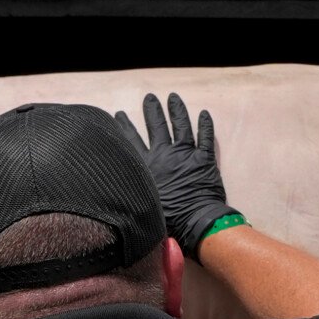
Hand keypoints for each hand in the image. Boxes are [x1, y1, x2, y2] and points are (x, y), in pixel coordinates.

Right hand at [114, 92, 237, 258]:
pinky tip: (204, 113)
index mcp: (147, 167)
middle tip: (149, 98)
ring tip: (173, 97)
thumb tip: (113, 194)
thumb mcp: (139, 205)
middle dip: (151, 110)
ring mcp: (186, 155)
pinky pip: (206, 137)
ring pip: (180, 126)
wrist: (195, 221)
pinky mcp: (204, 159)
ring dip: (176, 110)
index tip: (118, 115)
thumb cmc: (167, 219)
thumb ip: (130, 192)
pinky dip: (205, 125)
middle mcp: (165, 155)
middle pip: (156, 127)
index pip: (132, 141)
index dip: (124, 127)